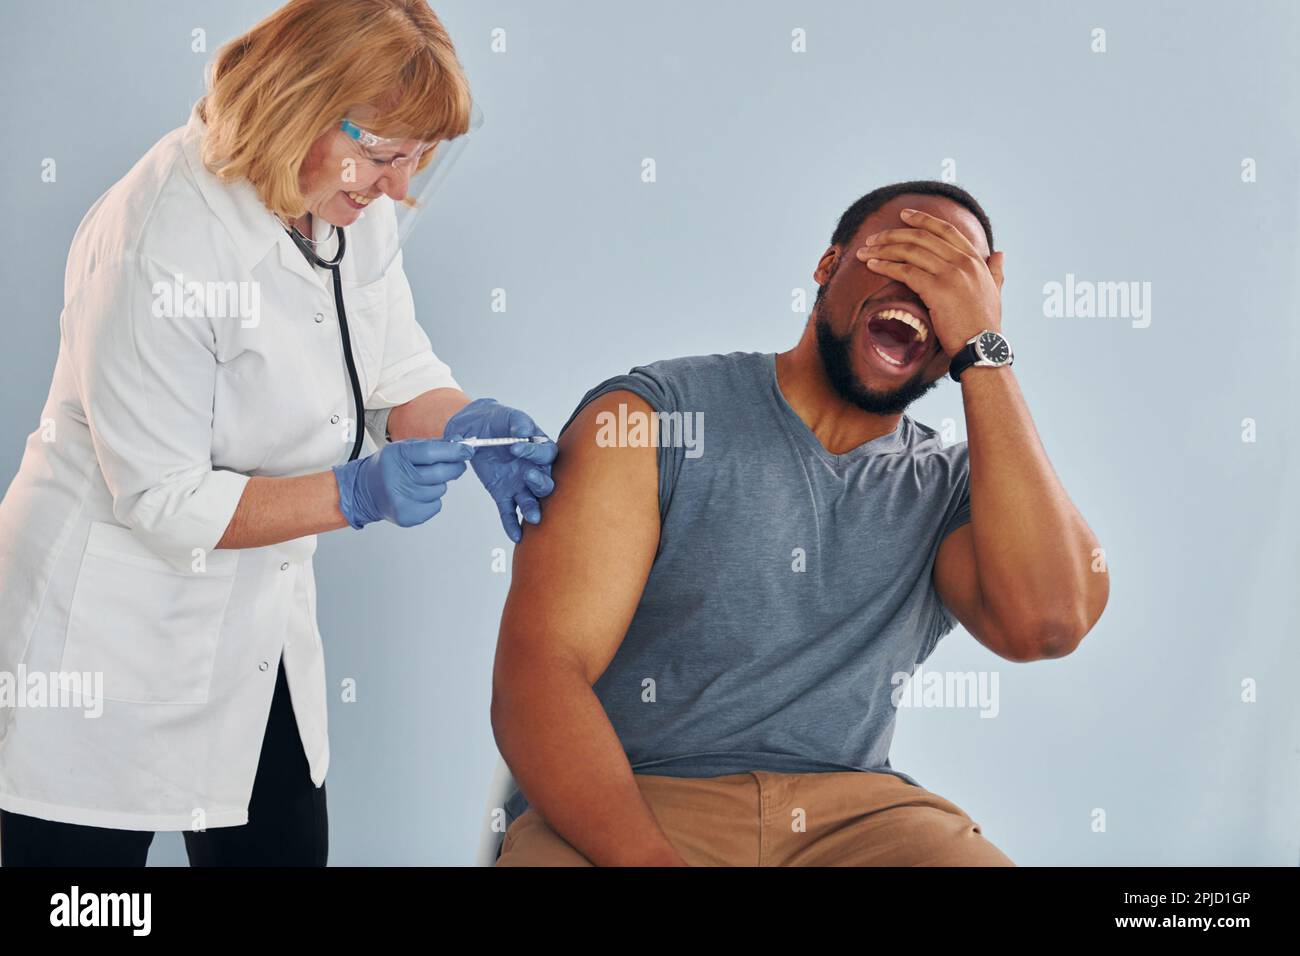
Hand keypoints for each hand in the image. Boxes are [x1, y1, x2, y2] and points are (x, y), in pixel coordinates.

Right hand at [332, 439, 473, 528]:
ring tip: (421, 482)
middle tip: (457, 464)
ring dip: (438, 485)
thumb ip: (434, 445)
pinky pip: (435, 506)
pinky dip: (432, 500)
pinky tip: (417, 495)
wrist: (365, 490)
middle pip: (439, 474)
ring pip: (439, 490)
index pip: (430, 453)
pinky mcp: (406, 515)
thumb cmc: (390, 466)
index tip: (467, 450)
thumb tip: (462, 444)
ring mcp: (401, 499)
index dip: (453, 451)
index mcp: (397, 456)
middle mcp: (397, 478)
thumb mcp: (406, 448)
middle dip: (454, 468)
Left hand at [443, 398, 557, 542]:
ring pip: (530, 500)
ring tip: (532, 517)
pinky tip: (515, 536)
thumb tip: (524, 430)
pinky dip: (512, 524)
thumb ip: (517, 420)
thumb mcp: (506, 415)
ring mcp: (519, 484)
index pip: (546, 454)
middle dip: (540, 483)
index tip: (515, 446)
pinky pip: (509, 511)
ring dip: (532, 508)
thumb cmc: (496, 420)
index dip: (533, 452)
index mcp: (538, 448)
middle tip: (529, 477)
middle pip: (546, 482)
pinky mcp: (503, 494)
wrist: (474, 430)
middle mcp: (533, 469)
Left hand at [855, 207, 1005, 356]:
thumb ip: (995, 270)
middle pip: (922, 237)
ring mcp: (950, 274)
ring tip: (865, 251)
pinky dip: (886, 266)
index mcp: (975, 259)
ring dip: (883, 249)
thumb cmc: (985, 323)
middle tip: (874, 237)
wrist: (983, 346)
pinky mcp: (937, 290)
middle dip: (893, 234)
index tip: (904, 215)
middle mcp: (962, 261)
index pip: (945, 230)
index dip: (922, 220)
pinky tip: (873, 265)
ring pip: (910, 251)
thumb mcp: (995, 290)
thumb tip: (999, 254)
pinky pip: (905, 271)